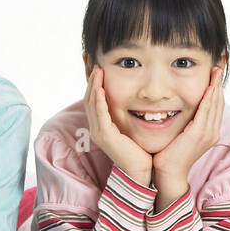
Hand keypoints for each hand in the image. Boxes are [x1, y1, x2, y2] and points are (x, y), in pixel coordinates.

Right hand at [83, 65, 153, 186]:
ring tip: (96, 68)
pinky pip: (99, 115)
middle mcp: (96, 127)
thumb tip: (139, 94)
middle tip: (89, 58)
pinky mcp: (105, 136)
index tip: (93, 60)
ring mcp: (98, 132)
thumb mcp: (132, 125)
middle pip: (88, 96)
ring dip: (93, 85)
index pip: (93, 96)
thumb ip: (131, 111)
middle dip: (89, 77)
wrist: (141, 171)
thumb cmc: (140, 149)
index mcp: (101, 123)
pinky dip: (99, 100)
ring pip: (91, 103)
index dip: (92, 79)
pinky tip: (100, 88)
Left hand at [153, 66, 224, 207]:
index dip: (216, 89)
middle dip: (218, 84)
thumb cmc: (170, 153)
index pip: (216, 105)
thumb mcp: (181, 133)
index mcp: (209, 131)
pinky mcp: (199, 134)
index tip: (214, 73)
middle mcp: (212, 132)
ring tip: (216, 71)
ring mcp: (208, 134)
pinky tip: (209, 86)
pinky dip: (209, 98)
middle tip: (218, 67)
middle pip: (219, 102)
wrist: (168, 173)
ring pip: (215, 105)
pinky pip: (207, 111)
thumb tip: (179, 105)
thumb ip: (185, 120)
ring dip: (216, 87)